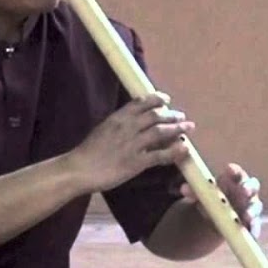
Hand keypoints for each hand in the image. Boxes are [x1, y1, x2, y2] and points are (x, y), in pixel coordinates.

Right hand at [71, 93, 193, 191]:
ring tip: (188, 127)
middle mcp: (128, 127)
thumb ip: (117, 125)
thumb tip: (131, 122)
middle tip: (181, 115)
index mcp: (118, 118)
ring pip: (161, 131)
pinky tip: (184, 149)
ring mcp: (133, 144)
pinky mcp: (137, 162)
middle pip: (155, 115)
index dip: (156, 99)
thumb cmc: (87, 152)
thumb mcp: (102, 130)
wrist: (79, 169)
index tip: (166, 98)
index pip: (141, 102)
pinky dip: (174, 151)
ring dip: (177, 128)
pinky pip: (160, 155)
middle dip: (171, 114)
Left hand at [181, 163, 263, 237]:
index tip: (229, 169)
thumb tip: (183, 189)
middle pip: (252, 187)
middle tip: (244, 190)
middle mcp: (247, 192)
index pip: (237, 173)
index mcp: (235, 181)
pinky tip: (251, 234)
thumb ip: (195, 191)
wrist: (215, 217)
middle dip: (248, 188)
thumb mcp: (202, 194)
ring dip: (252, 211)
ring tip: (247, 216)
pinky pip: (255, 227)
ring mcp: (251, 208)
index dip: (235, 171)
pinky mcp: (251, 224)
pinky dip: (254, 230)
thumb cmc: (211, 199)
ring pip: (255, 207)